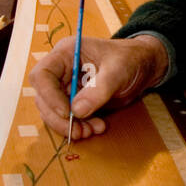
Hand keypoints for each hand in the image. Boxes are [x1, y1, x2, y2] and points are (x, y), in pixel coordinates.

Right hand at [29, 34, 167, 139]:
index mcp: (66, 54)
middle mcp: (61, 70)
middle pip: (44, 98)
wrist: (143, 65)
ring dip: (70, 126)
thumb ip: (99, 89)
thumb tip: (77, 111)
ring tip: (92, 130)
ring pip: (54, 112)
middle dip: (59, 118)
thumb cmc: (130, 59)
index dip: (49, 96)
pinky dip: (79, 127)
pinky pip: (68, 118)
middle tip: (79, 131)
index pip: (42, 75)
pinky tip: (97, 127)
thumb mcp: (119, 70)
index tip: (67, 112)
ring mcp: (66, 86)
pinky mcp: (75, 101)